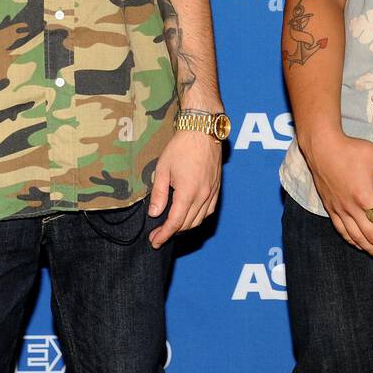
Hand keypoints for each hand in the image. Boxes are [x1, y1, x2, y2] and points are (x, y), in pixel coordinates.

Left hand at [149, 129, 222, 247]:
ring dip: (185, 227)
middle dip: (172, 233)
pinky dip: (199, 218)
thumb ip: (159, 193)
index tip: (154, 241)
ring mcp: (212, 192)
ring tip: (172, 227)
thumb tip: (155, 213)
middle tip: (158, 235)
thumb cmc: (181, 147)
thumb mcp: (163, 169)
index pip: (175, 222)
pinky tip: (190, 216)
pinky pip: (209, 210)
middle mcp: (203, 195)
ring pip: (200, 219)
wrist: (203, 130)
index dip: (164, 234)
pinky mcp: (217, 187)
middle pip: (188, 224)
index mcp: (188, 192)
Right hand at [303, 130, 372, 260]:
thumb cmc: (349, 149)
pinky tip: (359, 245)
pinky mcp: (330, 208)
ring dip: (370, 249)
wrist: (321, 147)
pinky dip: (352, 241)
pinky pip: (341, 230)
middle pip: (371, 235)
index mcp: (365, 196)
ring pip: (356, 236)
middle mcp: (351, 207)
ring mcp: (339, 209)